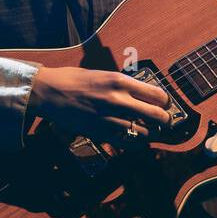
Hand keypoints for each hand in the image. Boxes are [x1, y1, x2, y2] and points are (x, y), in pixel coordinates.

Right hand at [26, 66, 171, 144]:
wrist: (51, 92)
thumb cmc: (75, 80)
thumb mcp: (104, 74)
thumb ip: (125, 85)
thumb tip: (144, 94)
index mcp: (121, 81)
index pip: (157, 94)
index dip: (166, 101)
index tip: (165, 104)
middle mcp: (119, 99)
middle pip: (157, 115)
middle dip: (165, 120)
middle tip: (165, 121)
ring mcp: (110, 118)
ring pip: (145, 132)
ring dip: (151, 133)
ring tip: (151, 131)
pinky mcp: (101, 132)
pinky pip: (127, 143)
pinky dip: (135, 143)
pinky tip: (135, 139)